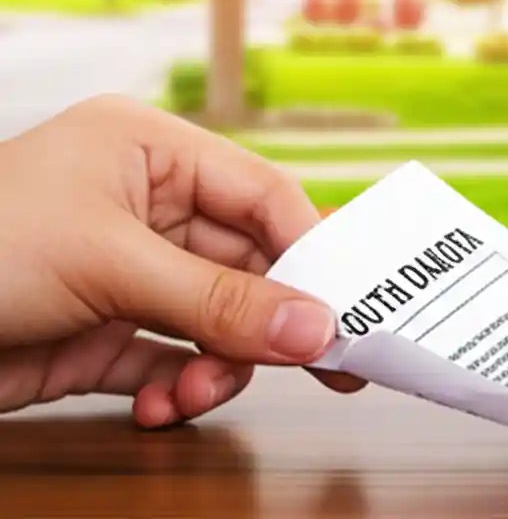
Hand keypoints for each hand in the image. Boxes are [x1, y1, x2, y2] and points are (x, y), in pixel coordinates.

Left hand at [0, 96, 363, 426]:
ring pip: (217, 323)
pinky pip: (172, 362)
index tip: (352, 305)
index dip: (313, 248)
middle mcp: (148, 208)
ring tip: (189, 396)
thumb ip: (220, 301)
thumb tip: (320, 329)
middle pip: (249, 267)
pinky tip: (153, 406)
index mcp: (151, 153)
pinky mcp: (103, 333)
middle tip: (326, 370)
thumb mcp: (111, 264)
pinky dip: (175, 389)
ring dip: (218, 366)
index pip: (262, 195)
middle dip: (268, 321)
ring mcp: (127, 273)